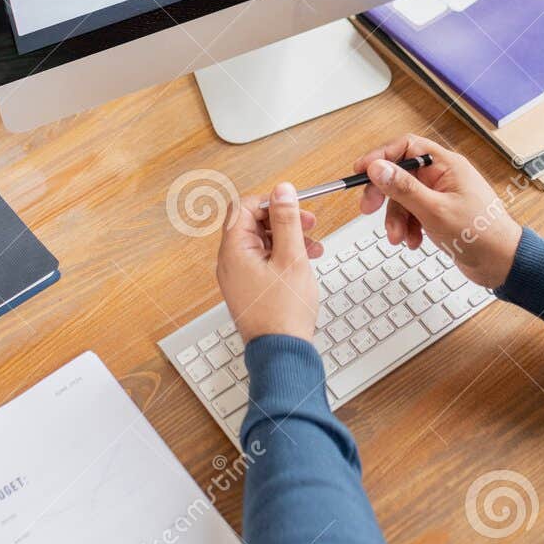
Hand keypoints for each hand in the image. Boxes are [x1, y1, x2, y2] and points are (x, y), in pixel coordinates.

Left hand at [216, 182, 321, 343]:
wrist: (282, 352)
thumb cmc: (284, 313)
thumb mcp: (292, 258)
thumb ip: (287, 221)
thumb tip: (282, 191)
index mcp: (234, 251)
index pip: (244, 208)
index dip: (271, 202)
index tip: (294, 205)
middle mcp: (231, 262)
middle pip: (253, 224)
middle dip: (283, 220)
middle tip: (309, 223)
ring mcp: (239, 277)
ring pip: (262, 242)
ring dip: (288, 238)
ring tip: (312, 247)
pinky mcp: (250, 288)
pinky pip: (264, 261)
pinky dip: (284, 256)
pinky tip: (304, 262)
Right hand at [354, 135, 521, 289]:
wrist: (501, 263)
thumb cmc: (480, 234)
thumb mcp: (434, 210)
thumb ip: (403, 188)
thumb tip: (378, 167)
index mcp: (447, 165)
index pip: (406, 147)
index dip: (381, 157)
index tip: (361, 172)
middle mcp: (443, 176)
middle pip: (401, 174)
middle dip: (384, 194)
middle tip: (368, 209)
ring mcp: (442, 195)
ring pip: (405, 198)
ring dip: (397, 218)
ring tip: (399, 238)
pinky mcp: (440, 213)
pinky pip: (414, 213)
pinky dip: (408, 226)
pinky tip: (413, 241)